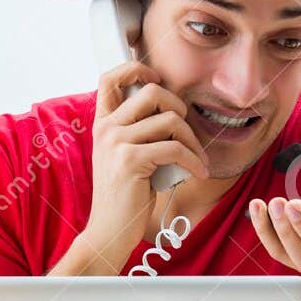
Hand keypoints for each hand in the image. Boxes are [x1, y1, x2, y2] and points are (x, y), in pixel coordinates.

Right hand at [82, 61, 209, 266]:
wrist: (109, 231)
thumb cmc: (124, 197)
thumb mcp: (126, 157)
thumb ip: (139, 132)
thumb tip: (175, 114)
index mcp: (103, 124)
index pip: (110, 77)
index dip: (136, 69)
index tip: (157, 81)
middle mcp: (106, 128)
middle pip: (153, 93)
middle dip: (180, 109)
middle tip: (187, 134)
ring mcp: (116, 142)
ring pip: (170, 120)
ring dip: (193, 141)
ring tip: (197, 160)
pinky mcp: (131, 160)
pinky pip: (175, 148)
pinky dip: (193, 161)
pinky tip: (197, 173)